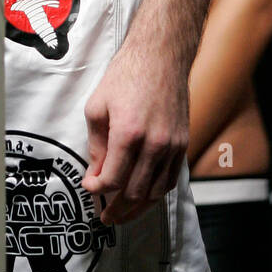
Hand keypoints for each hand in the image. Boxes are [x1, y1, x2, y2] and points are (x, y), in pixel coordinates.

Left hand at [81, 41, 188, 225]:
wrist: (161, 57)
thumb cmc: (126, 75)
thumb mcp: (98, 105)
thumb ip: (96, 144)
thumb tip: (95, 173)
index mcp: (128, 133)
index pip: (112, 179)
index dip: (98, 189)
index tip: (89, 188)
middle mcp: (154, 144)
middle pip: (135, 192)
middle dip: (117, 208)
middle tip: (104, 215)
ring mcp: (172, 146)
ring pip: (156, 192)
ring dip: (137, 208)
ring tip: (122, 214)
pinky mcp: (183, 144)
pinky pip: (170, 180)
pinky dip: (156, 194)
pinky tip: (144, 197)